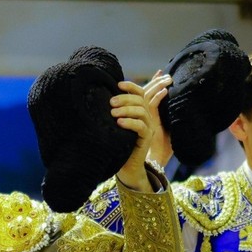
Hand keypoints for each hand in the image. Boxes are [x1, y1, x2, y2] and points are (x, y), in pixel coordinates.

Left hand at [112, 76, 172, 191]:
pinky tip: (119, 123)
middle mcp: (146, 117)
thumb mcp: (114, 125)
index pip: (140, 93)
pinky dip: (130, 122)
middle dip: (125, 98)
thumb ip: (114, 112)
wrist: (125, 167)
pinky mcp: (147, 138)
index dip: (130, 86)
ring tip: (113, 114)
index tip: (117, 84)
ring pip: (141, 112)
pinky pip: (141, 126)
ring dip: (126, 109)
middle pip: (140, 100)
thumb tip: (103, 97)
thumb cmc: (117, 144)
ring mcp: (148, 128)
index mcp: (139, 111)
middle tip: (111, 103)